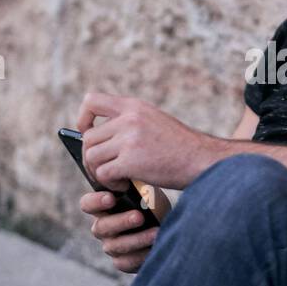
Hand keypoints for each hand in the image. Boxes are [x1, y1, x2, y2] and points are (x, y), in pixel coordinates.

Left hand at [77, 92, 224, 190]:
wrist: (203, 160)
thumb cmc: (181, 147)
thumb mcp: (154, 121)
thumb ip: (130, 122)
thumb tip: (97, 137)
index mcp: (134, 106)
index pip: (91, 100)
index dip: (83, 119)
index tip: (87, 132)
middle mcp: (129, 119)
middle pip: (89, 139)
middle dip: (92, 157)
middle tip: (105, 169)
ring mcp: (129, 139)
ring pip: (92, 157)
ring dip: (100, 172)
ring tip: (118, 178)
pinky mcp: (131, 161)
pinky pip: (103, 174)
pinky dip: (110, 184)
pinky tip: (125, 185)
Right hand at [80, 189, 163, 273]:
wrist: (167, 223)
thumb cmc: (152, 202)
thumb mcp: (143, 188)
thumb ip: (132, 181)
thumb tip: (127, 168)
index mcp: (103, 207)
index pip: (87, 204)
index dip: (95, 202)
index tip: (111, 198)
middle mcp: (103, 226)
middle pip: (101, 227)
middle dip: (120, 221)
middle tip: (139, 216)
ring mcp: (111, 245)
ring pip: (114, 246)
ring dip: (136, 239)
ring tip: (155, 233)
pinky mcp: (123, 261)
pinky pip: (123, 263)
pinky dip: (139, 257)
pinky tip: (154, 248)